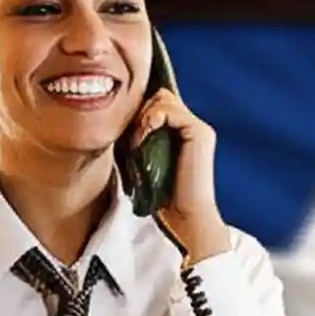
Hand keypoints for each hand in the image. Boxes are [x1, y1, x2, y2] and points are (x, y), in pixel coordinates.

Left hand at [129, 88, 230, 265]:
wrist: (184, 219)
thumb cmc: (159, 195)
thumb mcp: (141, 159)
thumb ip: (137, 138)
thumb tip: (114, 121)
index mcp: (181, 131)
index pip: (156, 103)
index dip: (136, 111)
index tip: (122, 131)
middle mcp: (192, 126)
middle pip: (158, 96)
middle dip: (138, 112)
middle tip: (129, 138)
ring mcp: (198, 128)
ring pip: (162, 99)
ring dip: (142, 117)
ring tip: (134, 142)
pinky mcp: (200, 133)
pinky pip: (169, 110)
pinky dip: (151, 121)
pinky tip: (142, 141)